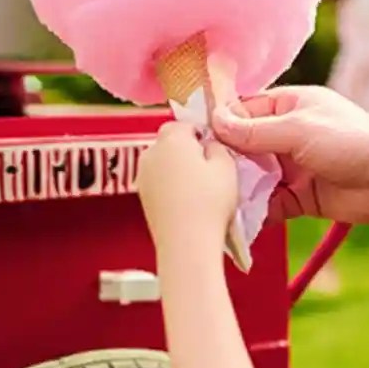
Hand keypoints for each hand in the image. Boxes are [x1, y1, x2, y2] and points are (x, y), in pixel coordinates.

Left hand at [138, 123, 238, 259]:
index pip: (185, 124)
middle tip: (210, 171)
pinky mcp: (141, 197)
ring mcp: (142, 175)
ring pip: (163, 163)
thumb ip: (217, 146)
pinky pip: (158, 182)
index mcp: (171, 138)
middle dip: (187, 151)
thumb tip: (207, 145)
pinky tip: (186, 202)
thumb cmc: (210, 200)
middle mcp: (150, 152)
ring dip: (177, 169)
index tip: (216, 152)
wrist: (186, 243)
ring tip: (198, 189)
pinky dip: (170, 187)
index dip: (202, 135)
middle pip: (170, 143)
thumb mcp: (227, 165)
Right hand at [212, 86, 368, 223]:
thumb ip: (255, 130)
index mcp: (289, 106)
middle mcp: (287, 135)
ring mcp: (292, 167)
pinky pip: (268, 205)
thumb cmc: (351, 142)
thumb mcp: (298, 129)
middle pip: (243, 147)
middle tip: (198, 175)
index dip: (219, 124)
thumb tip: (215, 123)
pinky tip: (234, 220)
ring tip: (212, 200)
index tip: (192, 138)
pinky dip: (253, 213)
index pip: (243, 111)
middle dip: (224, 161)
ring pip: (253, 178)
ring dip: (236, 189)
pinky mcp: (299, 198)